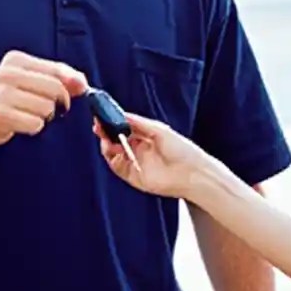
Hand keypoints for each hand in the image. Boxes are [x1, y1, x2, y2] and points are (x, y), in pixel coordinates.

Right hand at [0, 50, 88, 144]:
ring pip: (47, 107)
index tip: (78, 91)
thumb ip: (55, 78)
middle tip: (51, 109)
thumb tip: (82, 83)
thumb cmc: (3, 98)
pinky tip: (20, 123)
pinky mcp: (1, 114)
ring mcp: (3, 94)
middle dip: (59, 102)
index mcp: (17, 60)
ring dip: (45, 117)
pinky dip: (34, 127)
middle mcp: (9, 74)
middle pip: (56, 89)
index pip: (57, 69)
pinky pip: (35, 123)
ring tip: (29, 114)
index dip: (72, 82)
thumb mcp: (27, 80)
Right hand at [93, 111, 213, 198]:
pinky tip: (109, 148)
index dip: (112, 123)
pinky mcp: (133, 177)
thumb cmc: (182, 150)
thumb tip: (122, 114)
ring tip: (104, 136)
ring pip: (113, 153)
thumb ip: (138, 123)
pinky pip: (117, 167)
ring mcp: (135, 163)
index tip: (103, 116)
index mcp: (146, 137)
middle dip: (106, 132)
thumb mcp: (159, 130)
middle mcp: (139, 150)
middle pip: (116, 140)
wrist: (191, 173)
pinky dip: (110, 157)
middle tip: (98, 125)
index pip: (124, 128)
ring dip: (106, 144)